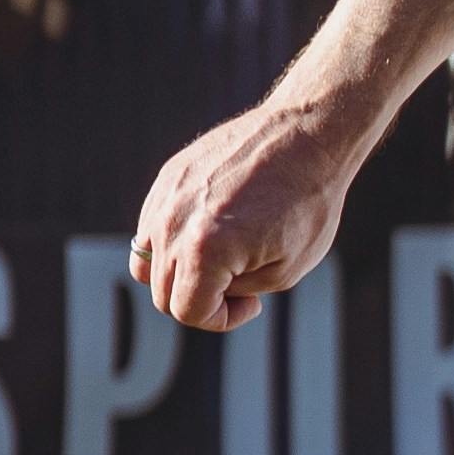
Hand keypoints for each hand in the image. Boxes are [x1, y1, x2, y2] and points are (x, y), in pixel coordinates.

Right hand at [131, 95, 357, 334]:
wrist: (307, 135)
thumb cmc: (307, 206)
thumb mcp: (284, 272)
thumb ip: (233, 293)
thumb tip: (206, 292)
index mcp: (204, 250)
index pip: (187, 312)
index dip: (221, 319)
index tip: (252, 303)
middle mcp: (174, 223)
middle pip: (163, 293)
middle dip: (202, 301)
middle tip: (242, 286)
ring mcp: (166, 197)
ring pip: (146, 261)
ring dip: (181, 274)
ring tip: (221, 262)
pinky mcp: (169, 176)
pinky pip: (152, 226)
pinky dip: (175, 241)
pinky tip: (215, 231)